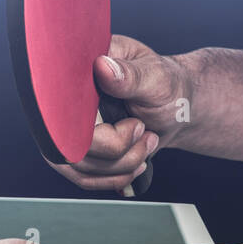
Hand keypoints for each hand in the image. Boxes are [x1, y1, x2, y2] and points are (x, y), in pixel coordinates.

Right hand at [49, 33, 186, 190]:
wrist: (177, 110)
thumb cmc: (168, 87)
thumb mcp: (155, 78)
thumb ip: (130, 75)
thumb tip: (102, 66)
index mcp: (83, 68)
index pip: (65, 106)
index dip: (96, 128)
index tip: (134, 125)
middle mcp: (70, 97)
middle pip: (70, 142)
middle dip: (116, 150)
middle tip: (144, 131)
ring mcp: (72, 126)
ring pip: (78, 165)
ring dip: (120, 165)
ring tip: (145, 142)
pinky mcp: (79, 148)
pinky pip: (84, 176)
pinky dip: (114, 176)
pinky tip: (134, 160)